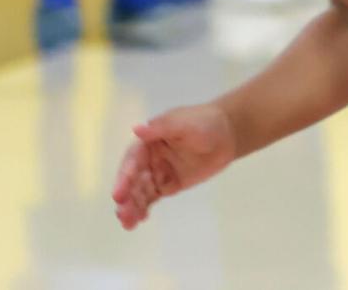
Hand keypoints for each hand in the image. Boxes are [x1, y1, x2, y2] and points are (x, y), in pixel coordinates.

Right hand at [112, 103, 236, 229]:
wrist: (228, 134)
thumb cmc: (205, 123)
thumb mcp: (184, 124)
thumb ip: (162, 129)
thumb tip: (136, 129)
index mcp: (148, 141)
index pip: (132, 160)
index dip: (124, 177)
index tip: (119, 194)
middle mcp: (149, 158)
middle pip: (133, 179)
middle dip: (126, 196)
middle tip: (122, 213)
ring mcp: (158, 172)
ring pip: (140, 191)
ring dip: (132, 206)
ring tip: (128, 223)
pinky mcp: (169, 185)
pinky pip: (152, 198)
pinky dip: (144, 208)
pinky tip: (138, 220)